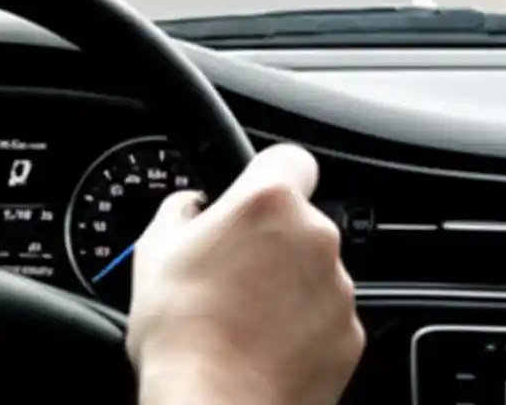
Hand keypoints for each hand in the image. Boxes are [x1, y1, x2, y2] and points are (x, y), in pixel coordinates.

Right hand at [127, 143, 363, 404]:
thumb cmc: (182, 333)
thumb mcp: (155, 251)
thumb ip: (181, 210)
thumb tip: (192, 206)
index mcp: (269, 202)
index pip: (289, 158)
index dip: (268, 174)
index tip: (251, 196)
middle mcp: (316, 237)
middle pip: (300, 221)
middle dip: (272, 240)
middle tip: (229, 272)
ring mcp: (339, 288)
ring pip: (314, 271)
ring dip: (286, 285)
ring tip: (241, 317)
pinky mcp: (350, 335)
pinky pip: (325, 317)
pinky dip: (302, 327)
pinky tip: (262, 346)